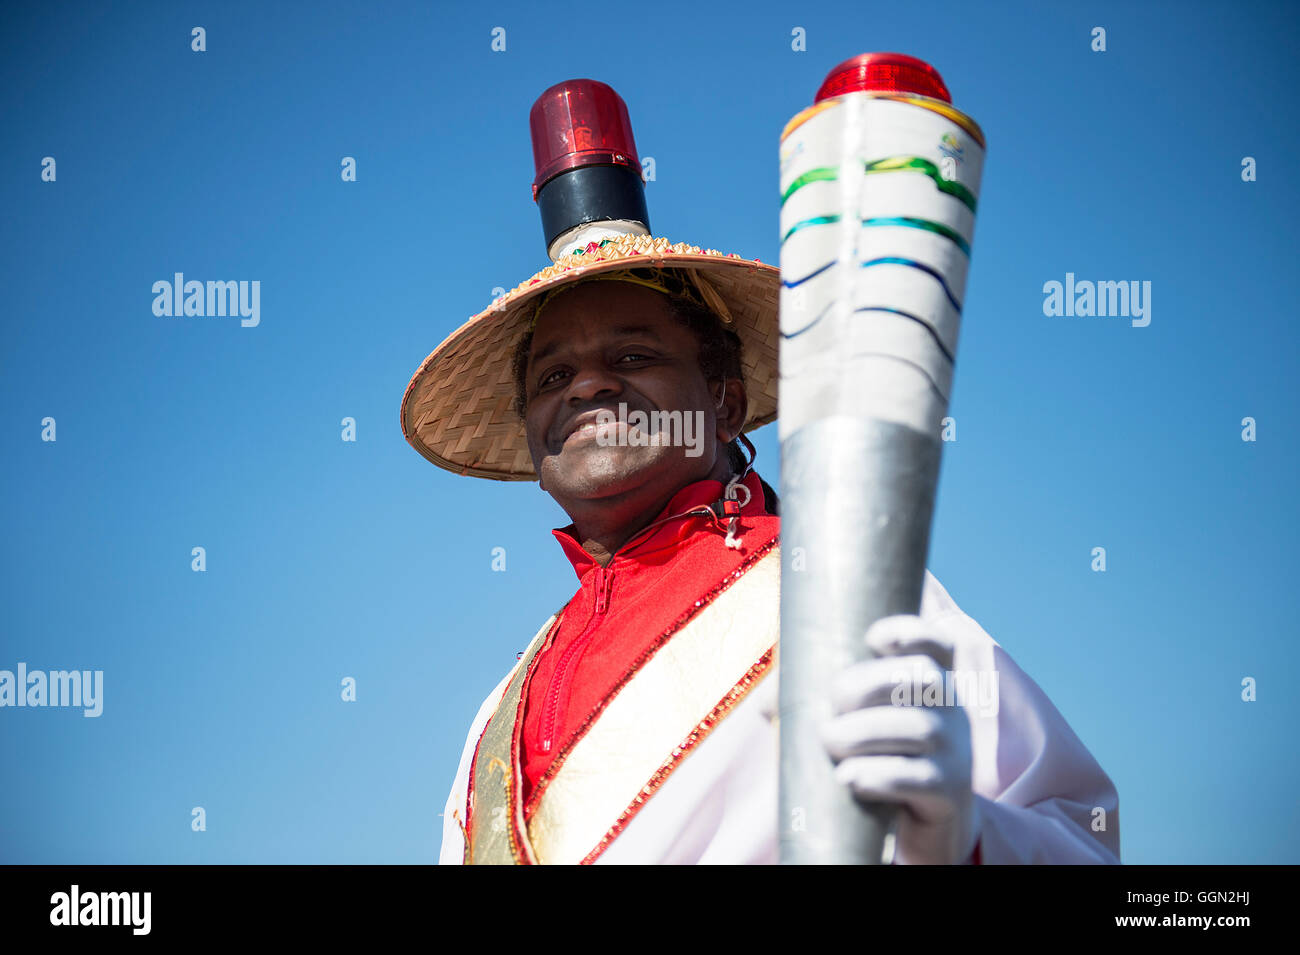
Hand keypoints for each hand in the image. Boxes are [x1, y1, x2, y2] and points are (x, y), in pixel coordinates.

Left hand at [819, 613, 979, 863]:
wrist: (927, 825)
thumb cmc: (883, 760)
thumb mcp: (860, 725)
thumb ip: (818, 705)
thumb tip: (764, 705)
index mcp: (931, 685)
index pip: (938, 644)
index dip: (911, 631)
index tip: (872, 638)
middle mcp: (951, 711)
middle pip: (923, 679)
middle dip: (871, 683)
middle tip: (834, 701)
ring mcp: (957, 753)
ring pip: (920, 728)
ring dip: (865, 732)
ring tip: (829, 741)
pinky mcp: (950, 794)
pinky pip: (919, 778)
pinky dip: (878, 775)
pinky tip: (848, 778)